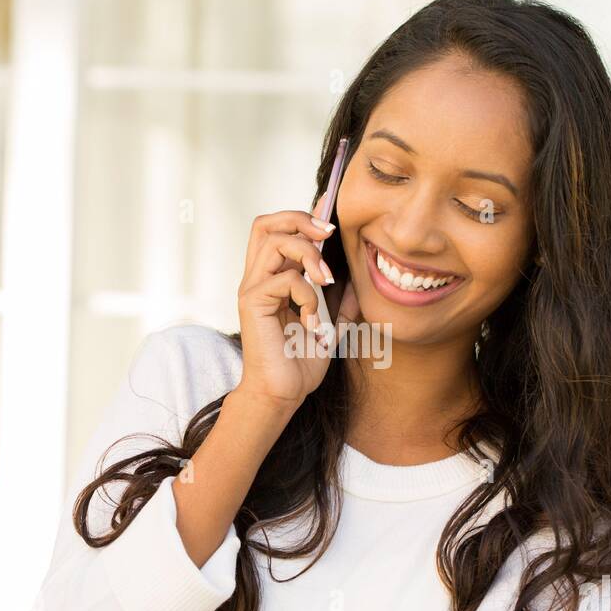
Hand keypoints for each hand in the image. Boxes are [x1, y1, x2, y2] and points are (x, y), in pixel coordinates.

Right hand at [235, 194, 344, 409]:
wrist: (282, 394)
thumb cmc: (300, 363)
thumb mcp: (331, 325)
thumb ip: (340, 300)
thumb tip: (358, 276)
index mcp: (271, 278)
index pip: (277, 230)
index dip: (301, 216)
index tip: (330, 219)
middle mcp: (257, 278)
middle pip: (266, 223)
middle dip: (300, 219)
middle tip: (328, 234)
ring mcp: (252, 288)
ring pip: (274, 240)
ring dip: (309, 255)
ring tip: (326, 280)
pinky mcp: (252, 303)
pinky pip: (286, 279)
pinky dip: (308, 295)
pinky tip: (313, 322)